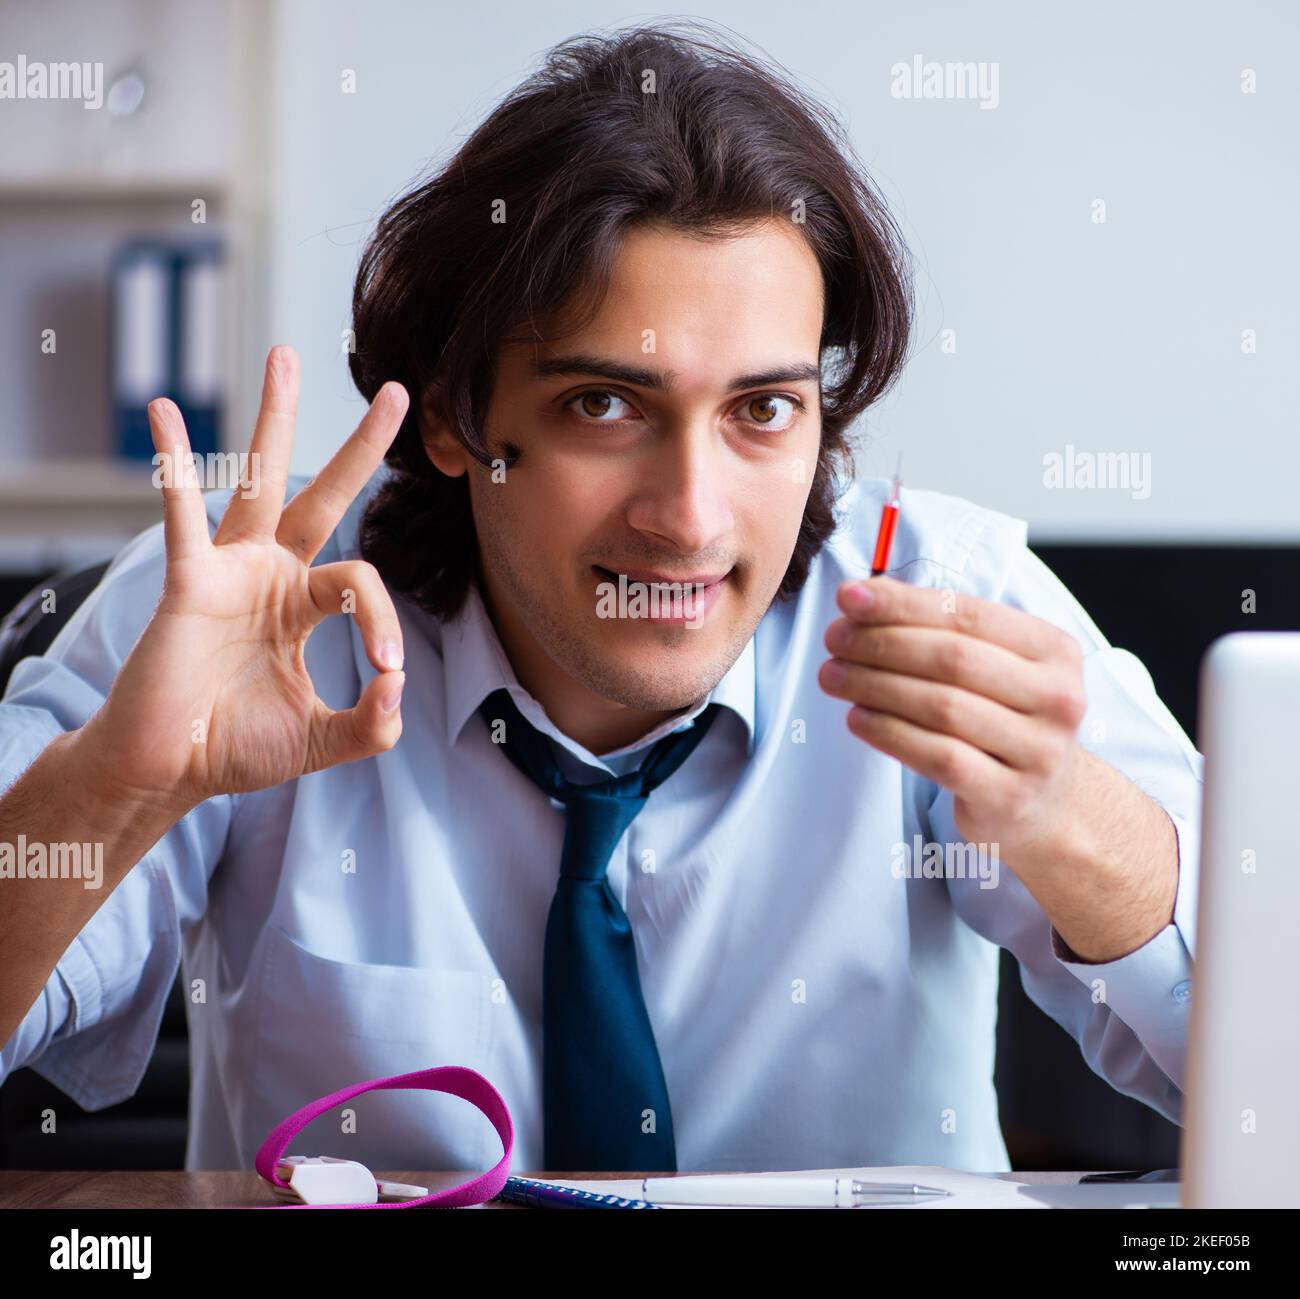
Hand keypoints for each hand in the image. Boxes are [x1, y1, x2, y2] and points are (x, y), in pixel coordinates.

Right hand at [82, 345, 409, 811]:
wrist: (169, 769)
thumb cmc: (236, 747)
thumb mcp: (323, 740)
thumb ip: (371, 725)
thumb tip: (398, 688)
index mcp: (303, 604)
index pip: (362, 581)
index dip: (385, 620)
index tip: (386, 670)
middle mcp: (270, 574)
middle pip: (322, 494)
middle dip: (360, 446)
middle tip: (398, 393)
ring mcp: (229, 569)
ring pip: (259, 479)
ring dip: (275, 419)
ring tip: (287, 355)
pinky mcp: (189, 579)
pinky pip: (182, 512)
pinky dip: (175, 463)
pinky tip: (167, 412)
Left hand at [817, 576, 1087, 858]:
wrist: (1044, 801)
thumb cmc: (1002, 717)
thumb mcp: (988, 664)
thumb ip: (933, 627)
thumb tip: (861, 596)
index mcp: (1054, 650)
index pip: (967, 614)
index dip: (902, 604)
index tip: (849, 598)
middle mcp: (1057, 698)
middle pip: (953, 659)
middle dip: (881, 644)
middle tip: (834, 640)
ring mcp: (1039, 751)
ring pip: (942, 707)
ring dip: (875, 686)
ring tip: (833, 676)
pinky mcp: (1009, 796)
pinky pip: (938, 757)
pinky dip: (889, 733)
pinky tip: (857, 718)